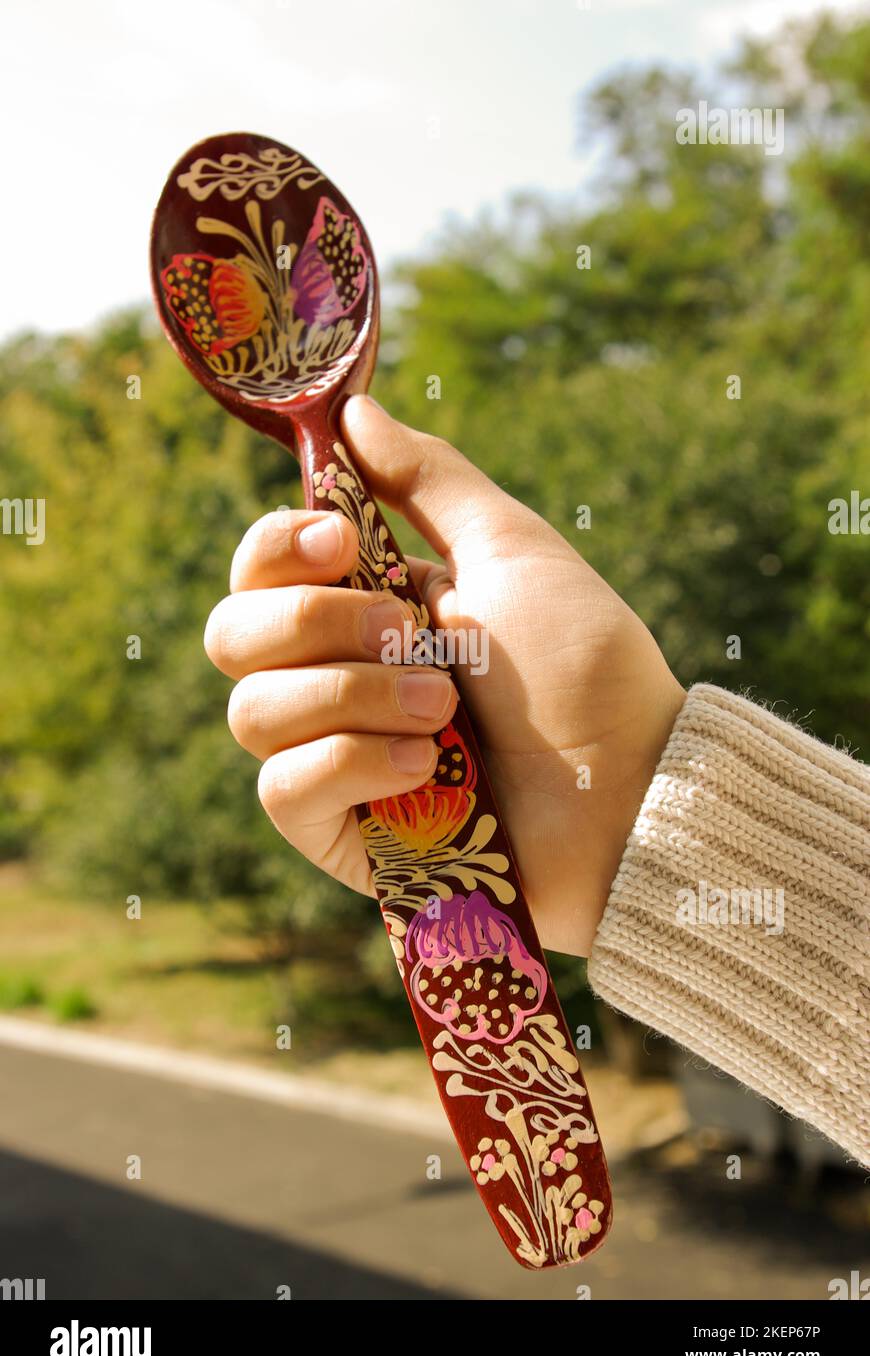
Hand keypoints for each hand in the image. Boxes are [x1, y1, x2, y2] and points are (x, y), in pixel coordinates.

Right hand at [204, 396, 684, 957]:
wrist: (631, 788)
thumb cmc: (585, 666)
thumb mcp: (511, 551)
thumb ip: (429, 481)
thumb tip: (354, 412)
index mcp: (366, 608)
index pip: (257, 571)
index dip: (276, 549)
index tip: (343, 540)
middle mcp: (335, 680)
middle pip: (231, 635)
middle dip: (317, 621)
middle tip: (410, 632)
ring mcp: (333, 759)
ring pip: (252, 712)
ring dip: (353, 696)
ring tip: (445, 709)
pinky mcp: (343, 833)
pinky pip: (282, 790)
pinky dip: (350, 763)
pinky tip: (427, 768)